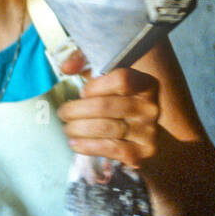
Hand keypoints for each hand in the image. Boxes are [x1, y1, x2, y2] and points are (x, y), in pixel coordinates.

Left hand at [56, 51, 159, 169]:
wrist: (140, 137)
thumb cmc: (116, 102)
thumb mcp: (103, 78)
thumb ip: (83, 63)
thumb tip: (66, 67)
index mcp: (146, 84)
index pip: (122, 79)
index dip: (96, 86)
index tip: (82, 92)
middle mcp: (151, 107)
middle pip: (106, 106)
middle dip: (76, 110)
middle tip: (62, 113)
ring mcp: (149, 131)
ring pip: (105, 128)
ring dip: (78, 128)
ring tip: (67, 128)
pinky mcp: (142, 152)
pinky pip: (110, 148)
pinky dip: (87, 146)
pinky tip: (74, 143)